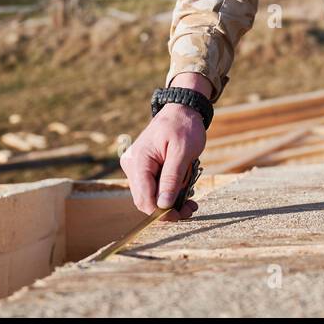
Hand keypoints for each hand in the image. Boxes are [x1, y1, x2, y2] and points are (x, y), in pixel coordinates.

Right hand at [120, 102, 205, 220]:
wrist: (182, 109)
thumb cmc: (184, 127)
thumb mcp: (183, 152)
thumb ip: (172, 179)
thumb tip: (163, 206)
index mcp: (139, 160)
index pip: (144, 198)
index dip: (161, 211)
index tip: (181, 215)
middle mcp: (132, 165)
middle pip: (145, 198)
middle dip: (168, 207)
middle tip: (191, 208)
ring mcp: (136, 165)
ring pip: (150, 193)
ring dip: (170, 199)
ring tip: (190, 200)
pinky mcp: (143, 166)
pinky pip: (153, 185)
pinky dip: (168, 189)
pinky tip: (183, 190)